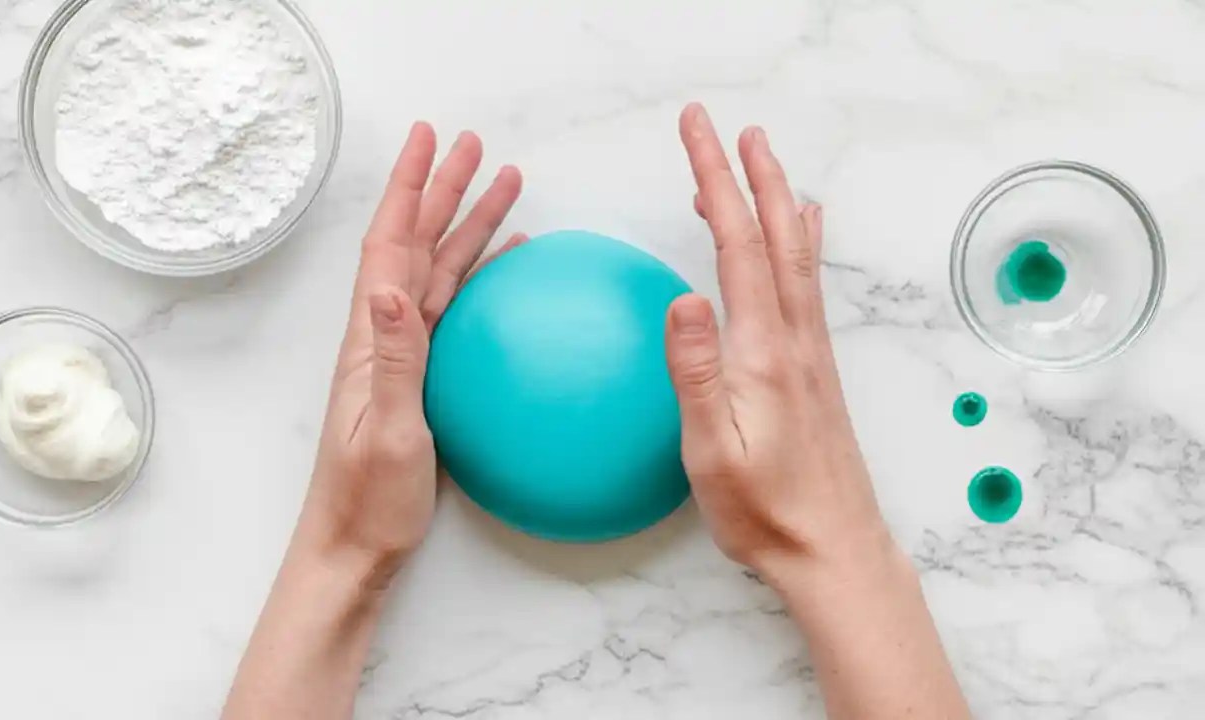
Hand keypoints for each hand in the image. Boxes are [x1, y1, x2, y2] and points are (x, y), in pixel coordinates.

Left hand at [299, 122, 522, 572]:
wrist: (353, 547)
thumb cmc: (367, 500)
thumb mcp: (391, 431)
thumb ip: (396, 359)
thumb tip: (393, 287)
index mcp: (371, 339)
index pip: (390, 246)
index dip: (409, 189)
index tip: (430, 139)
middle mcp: (383, 337)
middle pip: (417, 245)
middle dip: (443, 190)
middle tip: (475, 146)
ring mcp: (403, 357)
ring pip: (439, 273)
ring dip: (467, 228)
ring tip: (505, 188)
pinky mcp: (422, 380)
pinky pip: (454, 313)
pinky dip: (478, 279)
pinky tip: (503, 267)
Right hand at [665, 104, 892, 592]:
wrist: (834, 549)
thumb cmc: (766, 511)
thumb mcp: (712, 450)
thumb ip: (696, 372)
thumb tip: (684, 297)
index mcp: (764, 350)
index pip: (736, 244)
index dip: (716, 178)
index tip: (697, 130)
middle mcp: (795, 339)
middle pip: (775, 235)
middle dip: (751, 173)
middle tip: (728, 127)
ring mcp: (810, 352)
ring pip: (795, 255)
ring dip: (777, 200)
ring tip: (758, 161)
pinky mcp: (814, 370)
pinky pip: (806, 284)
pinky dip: (799, 243)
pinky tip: (804, 234)